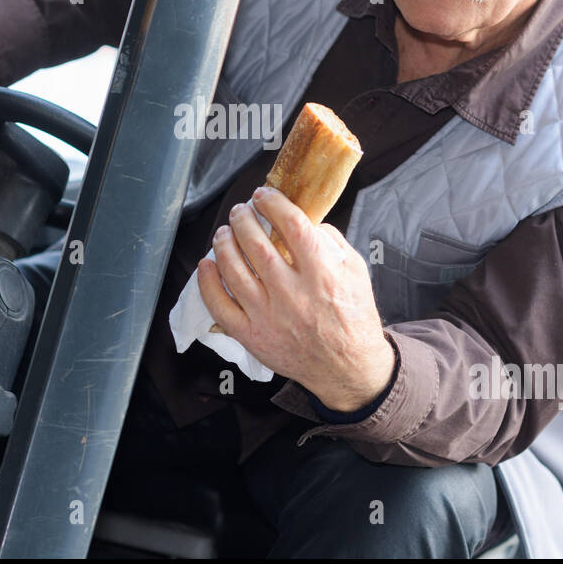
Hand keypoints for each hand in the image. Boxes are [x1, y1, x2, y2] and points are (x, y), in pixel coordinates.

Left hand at [196, 186, 395, 411]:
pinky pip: (220, 306)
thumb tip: (303, 220)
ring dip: (224, 245)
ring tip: (224, 232)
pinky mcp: (252, 336)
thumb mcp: (356, 271)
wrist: (347, 368)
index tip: (264, 195)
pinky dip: (208, 283)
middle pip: (257, 246)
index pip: (292, 226)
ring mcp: (269, 318)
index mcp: (323, 276)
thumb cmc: (352, 317)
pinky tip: (206, 265)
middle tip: (240, 210)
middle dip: (243, 220)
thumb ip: (331, 242)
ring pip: (234, 271)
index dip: (274, 204)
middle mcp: (293, 295)